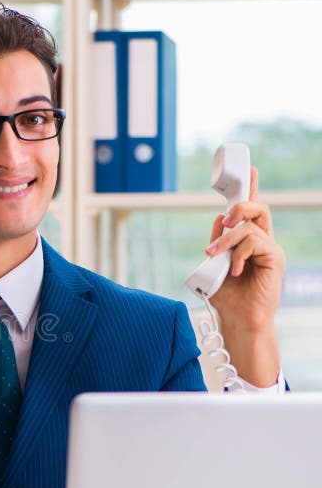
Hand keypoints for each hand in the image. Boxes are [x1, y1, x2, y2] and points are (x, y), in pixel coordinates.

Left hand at [206, 167, 284, 385]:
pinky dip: (239, 253)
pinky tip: (233, 269)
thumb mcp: (213, 264)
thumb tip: (218, 218)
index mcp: (246, 240)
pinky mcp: (274, 258)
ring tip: (214, 254)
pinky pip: (256, 242)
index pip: (250, 210)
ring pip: (250, 226)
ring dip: (227, 238)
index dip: (250, 188)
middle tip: (223, 222)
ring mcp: (269, 248)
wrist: (237, 318)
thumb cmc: (225, 295)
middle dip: (238, 207)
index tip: (249, 169)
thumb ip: (216, 241)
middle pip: (256, 208)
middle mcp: (261, 240)